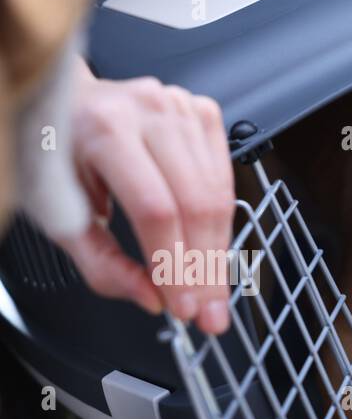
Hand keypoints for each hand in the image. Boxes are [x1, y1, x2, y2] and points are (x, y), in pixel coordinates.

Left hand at [55, 58, 233, 334]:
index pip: (156, 209)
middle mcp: (149, 112)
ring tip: (212, 290)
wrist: (68, 105)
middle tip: (209, 313)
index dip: (174, 264)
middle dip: (206, 270)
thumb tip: (153, 299)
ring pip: (219, 197)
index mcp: (104, 129)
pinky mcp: (204, 113)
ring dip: (218, 254)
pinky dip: (222, 223)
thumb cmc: (57, 155)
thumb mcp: (60, 214)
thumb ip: (102, 264)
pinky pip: (226, 180)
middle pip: (196, 205)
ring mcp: (182, 109)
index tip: (182, 307)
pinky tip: (209, 247)